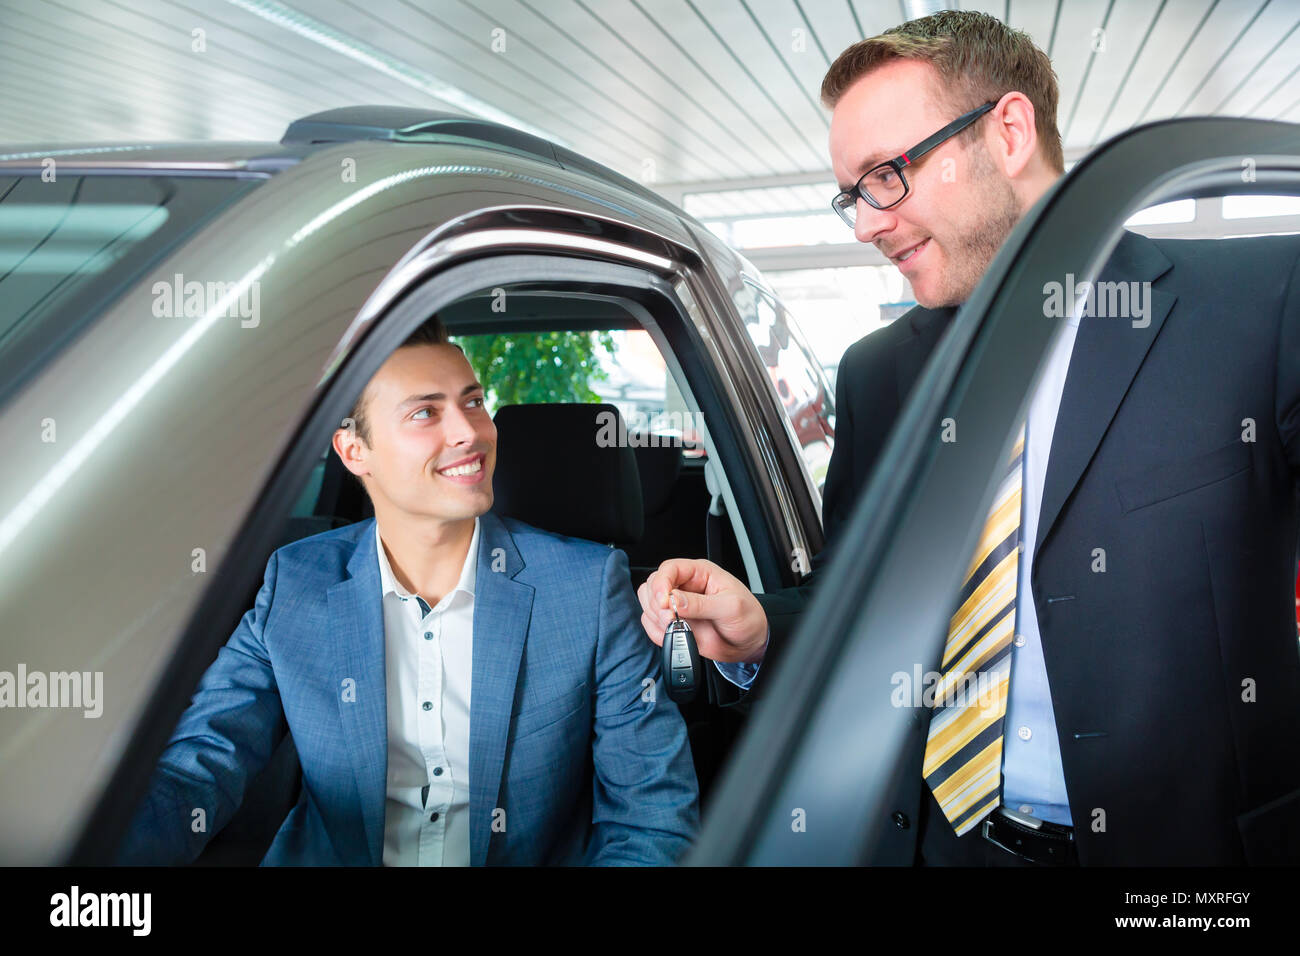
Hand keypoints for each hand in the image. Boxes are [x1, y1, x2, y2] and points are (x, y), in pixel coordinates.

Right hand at [637, 558, 767, 662]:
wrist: (750, 644)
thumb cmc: (748, 618)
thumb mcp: (731, 607)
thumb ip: (701, 604)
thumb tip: (675, 600)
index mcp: (700, 573)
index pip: (670, 569)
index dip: (662, 583)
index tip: (664, 602)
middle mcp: (685, 587)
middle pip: (653, 585)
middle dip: (657, 604)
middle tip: (671, 619)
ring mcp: (678, 606)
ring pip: (649, 605)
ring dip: (656, 618)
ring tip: (676, 627)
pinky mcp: (674, 624)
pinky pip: (653, 625)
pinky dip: (658, 632)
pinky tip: (675, 635)